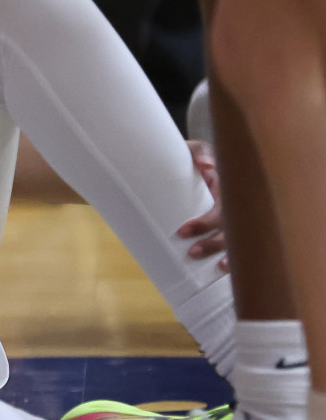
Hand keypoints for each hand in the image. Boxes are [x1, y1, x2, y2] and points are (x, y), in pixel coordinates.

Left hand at [177, 140, 228, 270]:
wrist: (184, 159)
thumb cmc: (189, 156)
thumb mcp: (193, 149)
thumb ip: (199, 151)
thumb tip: (206, 165)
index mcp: (225, 189)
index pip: (221, 210)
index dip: (205, 223)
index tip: (183, 231)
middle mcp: (232, 205)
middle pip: (231, 229)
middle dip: (214, 243)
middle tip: (191, 252)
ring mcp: (232, 216)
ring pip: (237, 239)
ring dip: (226, 254)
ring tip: (214, 266)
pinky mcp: (225, 225)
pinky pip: (236, 245)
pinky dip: (236, 259)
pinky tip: (228, 270)